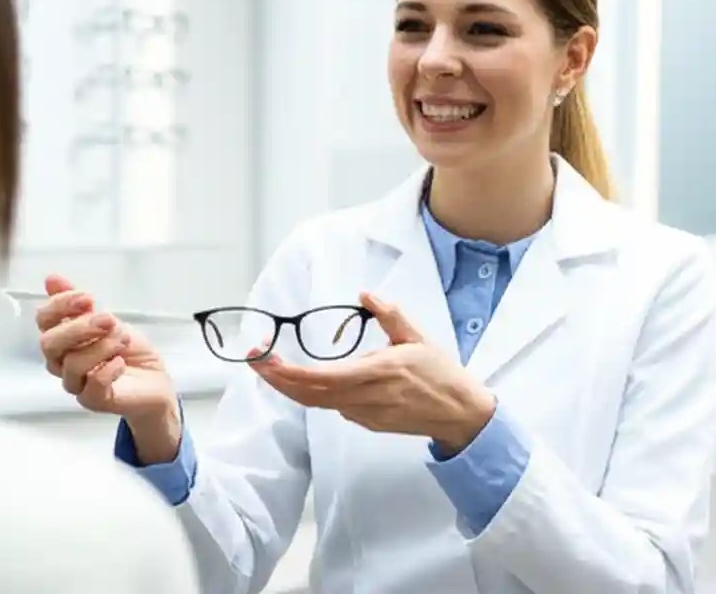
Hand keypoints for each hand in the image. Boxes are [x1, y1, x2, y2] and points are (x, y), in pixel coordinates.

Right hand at [35, 275, 176, 420]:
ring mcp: (76, 384)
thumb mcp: (106, 319)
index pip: (43, 319)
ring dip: (102, 346)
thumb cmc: (126, 349)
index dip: (61, 304)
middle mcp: (62, 362)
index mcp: (62, 338)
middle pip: (49, 344)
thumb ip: (79, 303)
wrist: (154, 379)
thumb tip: (51, 278)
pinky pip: (92, 386)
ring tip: (123, 339)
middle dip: (80, 327)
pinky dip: (108, 370)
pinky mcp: (94, 401)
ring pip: (72, 365)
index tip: (88, 298)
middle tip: (109, 320)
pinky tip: (121, 362)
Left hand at [250, 291, 495, 454]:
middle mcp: (368, 397)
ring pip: (317, 403)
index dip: (290, 372)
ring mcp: (366, 414)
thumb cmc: (441, 374)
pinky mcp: (367, 423)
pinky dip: (314, 394)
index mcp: (379, 373)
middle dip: (277, 379)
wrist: (460, 414)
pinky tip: (305, 380)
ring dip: (291, 387)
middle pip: (310, 394)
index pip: (323, 377)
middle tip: (255, 360)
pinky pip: (334, 407)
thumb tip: (366, 293)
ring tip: (269, 368)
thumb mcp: (418, 337)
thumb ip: (390, 315)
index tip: (267, 359)